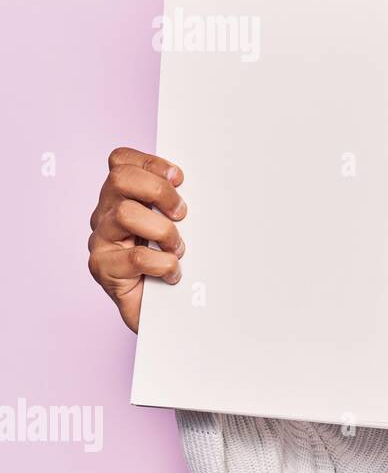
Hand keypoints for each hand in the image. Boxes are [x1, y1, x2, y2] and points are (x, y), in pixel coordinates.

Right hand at [87, 148, 187, 332]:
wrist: (162, 311)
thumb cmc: (171, 262)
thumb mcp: (176, 225)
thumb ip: (175, 202)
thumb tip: (202, 184)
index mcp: (121, 197)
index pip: (120, 161)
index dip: (150, 162)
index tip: (179, 178)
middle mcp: (105, 215)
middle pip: (119, 179)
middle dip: (158, 191)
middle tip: (181, 213)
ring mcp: (100, 241)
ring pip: (126, 214)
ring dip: (163, 231)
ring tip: (177, 248)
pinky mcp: (103, 269)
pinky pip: (137, 257)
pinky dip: (164, 264)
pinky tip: (173, 274)